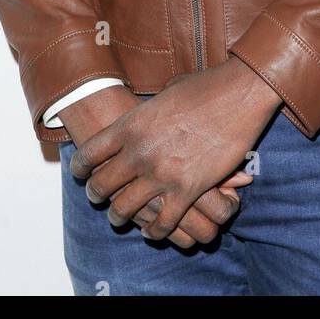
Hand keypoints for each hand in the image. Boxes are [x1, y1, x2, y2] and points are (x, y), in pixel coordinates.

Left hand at [70, 57, 282, 242]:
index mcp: (131, 125)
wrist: (238, 94)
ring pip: (125, 210)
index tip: (81, 173)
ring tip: (119, 218)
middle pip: (101, 186)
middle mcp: (139, 152)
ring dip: (119, 216)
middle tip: (98, 197)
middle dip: (96, 195)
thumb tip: (147, 115)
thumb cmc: (204, 87)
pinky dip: (154, 231)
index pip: (89, 154)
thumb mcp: (165, 92)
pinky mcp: (186, 191)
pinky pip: (162, 223)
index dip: (81, 168)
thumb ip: (150, 111)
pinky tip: (152, 231)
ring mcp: (161, 174)